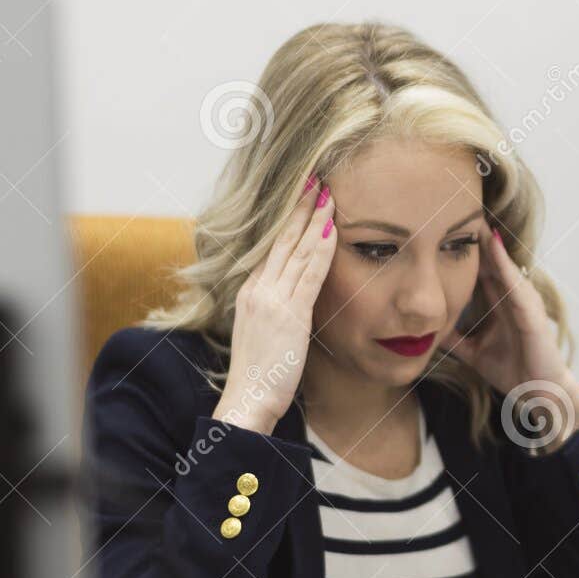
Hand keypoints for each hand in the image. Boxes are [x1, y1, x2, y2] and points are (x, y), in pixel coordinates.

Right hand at [212, 174, 336, 433]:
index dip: (289, 219)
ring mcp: (272, 299)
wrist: (246, 399)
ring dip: (314, 218)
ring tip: (327, 191)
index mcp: (252, 292)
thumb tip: (292, 298)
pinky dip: (321, 249)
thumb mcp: (264, 332)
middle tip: (316, 177)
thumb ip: (277, 309)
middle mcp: (258, 289)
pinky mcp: (289, 314)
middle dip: (300, 206)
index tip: (303, 194)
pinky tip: (332, 229)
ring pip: (296, 249)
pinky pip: (309, 274)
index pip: (273, 246)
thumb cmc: (259, 374)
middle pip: (283, 238)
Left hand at [445, 228, 578, 447]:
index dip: (466, 253)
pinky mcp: (532, 313)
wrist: (540, 395)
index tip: (446, 231)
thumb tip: (429, 331)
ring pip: (504, 267)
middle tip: (458, 211)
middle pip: (492, 262)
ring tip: (476, 221)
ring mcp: (524, 303)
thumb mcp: (474, 352)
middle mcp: (513, 299)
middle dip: (477, 240)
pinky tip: (493, 247)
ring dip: (491, 245)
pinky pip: (516, 283)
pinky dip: (504, 264)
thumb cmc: (514, 371)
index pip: (482, 271)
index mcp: (500, 305)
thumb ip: (455, 340)